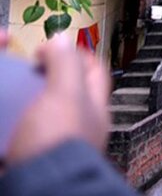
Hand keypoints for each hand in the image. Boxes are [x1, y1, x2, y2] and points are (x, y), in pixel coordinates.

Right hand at [5, 33, 111, 165]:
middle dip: (39, 75)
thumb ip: (66, 64)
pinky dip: (6, 120)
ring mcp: (49, 139)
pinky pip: (13, 131)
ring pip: (33, 109)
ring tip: (6, 89)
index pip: (93, 70)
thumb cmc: (58, 144)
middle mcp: (74, 123)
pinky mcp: (26, 152)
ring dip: (17, 97)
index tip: (52, 46)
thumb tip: (62, 40)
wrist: (38, 188)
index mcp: (92, 106)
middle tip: (22, 67)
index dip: (75, 53)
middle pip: (59, 89)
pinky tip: (0, 114)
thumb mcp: (66, 94)